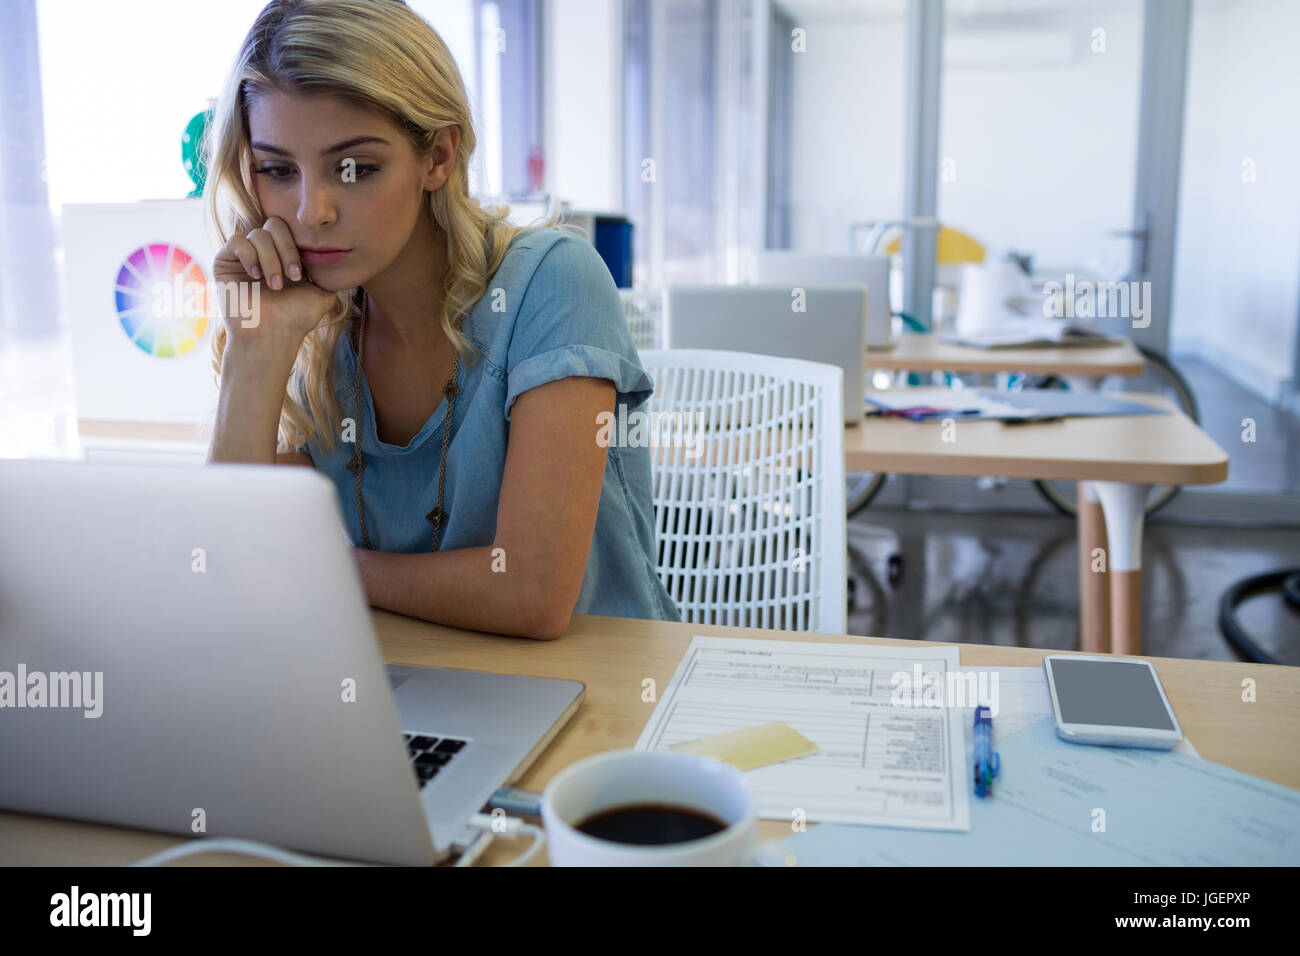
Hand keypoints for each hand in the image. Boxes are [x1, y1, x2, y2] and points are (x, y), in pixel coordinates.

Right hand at [213, 217, 338, 346]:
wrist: (271, 336)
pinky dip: (249, 255)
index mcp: (286, 254)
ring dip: (270, 259)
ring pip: (258, 234)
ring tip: (274, 285)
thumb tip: (337, 254)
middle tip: (293, 277)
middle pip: (275, 224)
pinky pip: (237, 241)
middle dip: (287, 249)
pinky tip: (255, 275)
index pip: (293, 228)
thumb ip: (329, 272)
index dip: (299, 246)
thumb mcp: (323, 293)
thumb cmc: (296, 318)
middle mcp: (265, 251)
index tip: (302, 276)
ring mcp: (245, 255)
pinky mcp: (225, 261)